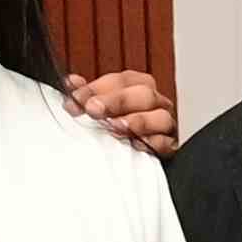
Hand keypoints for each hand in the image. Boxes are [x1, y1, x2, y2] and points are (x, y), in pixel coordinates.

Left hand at [64, 71, 179, 156]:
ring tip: (117, 127)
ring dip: (138, 121)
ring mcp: (165, 124)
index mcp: (138, 86)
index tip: (77, 98)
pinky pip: (167, 143)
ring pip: (160, 117)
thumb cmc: (114, 126)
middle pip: (143, 94)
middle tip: (94, 109)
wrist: (131, 161)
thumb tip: (72, 83)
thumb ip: (87, 96)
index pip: (121, 80)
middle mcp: (155, 102)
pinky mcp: (170, 146)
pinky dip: (152, 143)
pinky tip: (136, 145)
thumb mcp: (98, 108)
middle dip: (117, 101)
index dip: (97, 88)